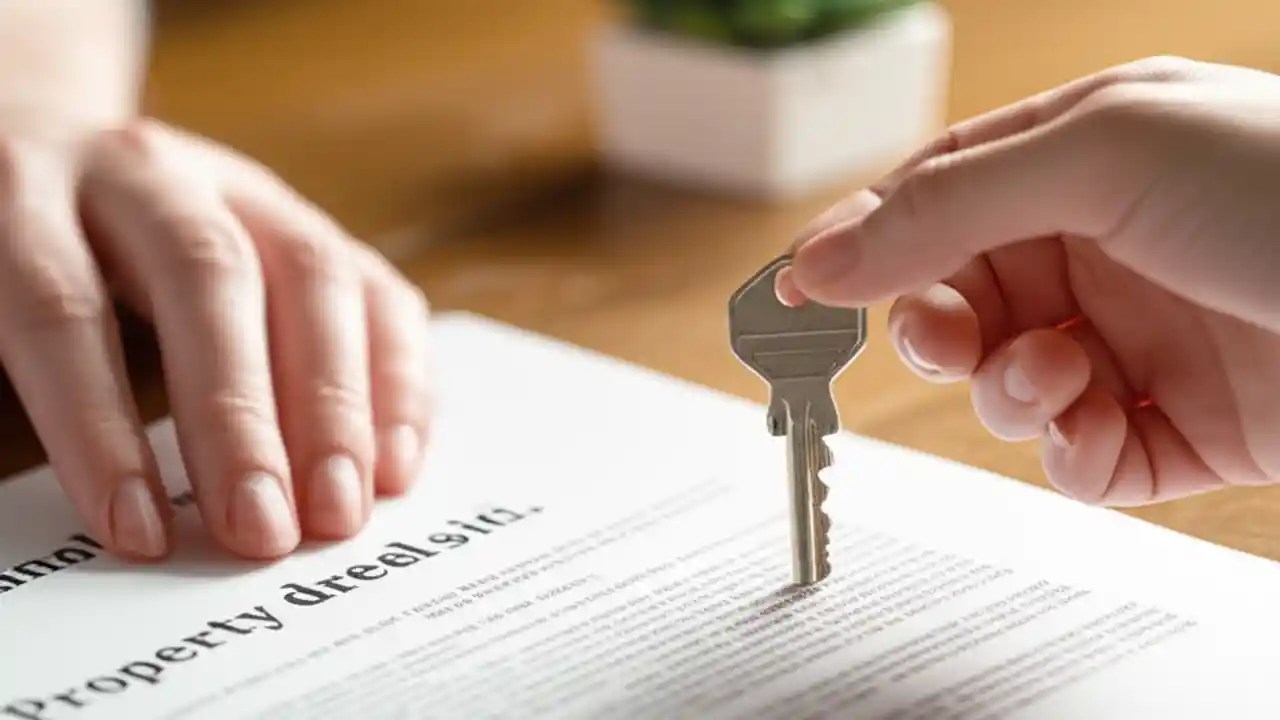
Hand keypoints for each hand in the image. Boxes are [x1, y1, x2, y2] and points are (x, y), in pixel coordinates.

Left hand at [0, 118, 430, 559]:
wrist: (57, 152)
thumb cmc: (8, 260)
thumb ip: (26, 369)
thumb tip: (102, 500)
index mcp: (23, 188)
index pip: (64, 310)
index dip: (101, 428)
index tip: (139, 533)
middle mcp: (148, 171)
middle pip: (207, 277)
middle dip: (243, 417)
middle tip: (263, 529)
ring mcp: (244, 188)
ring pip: (312, 274)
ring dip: (338, 406)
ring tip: (341, 510)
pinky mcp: (313, 222)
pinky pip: (377, 291)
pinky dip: (398, 379)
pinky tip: (394, 463)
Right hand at [779, 56, 1279, 505]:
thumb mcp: (1101, 154)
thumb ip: (944, 207)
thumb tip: (818, 256)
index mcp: (1085, 156)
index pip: (939, 196)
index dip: (868, 240)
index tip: (802, 290)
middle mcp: (1104, 247)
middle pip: (960, 297)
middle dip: (937, 325)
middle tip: (943, 335)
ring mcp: (1137, 340)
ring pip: (1006, 385)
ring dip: (1011, 390)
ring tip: (1061, 376)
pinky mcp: (1175, 431)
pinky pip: (1077, 456)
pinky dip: (1071, 450)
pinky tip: (1102, 425)